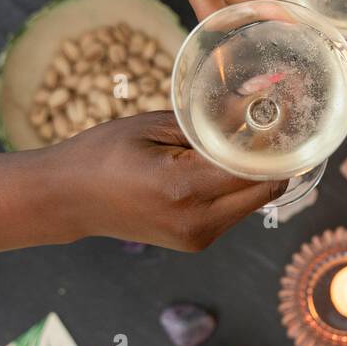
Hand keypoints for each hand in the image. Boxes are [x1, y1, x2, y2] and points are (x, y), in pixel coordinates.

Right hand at [50, 111, 283, 250]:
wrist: (67, 199)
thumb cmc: (104, 153)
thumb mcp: (156, 125)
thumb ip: (211, 120)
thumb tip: (257, 102)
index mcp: (186, 189)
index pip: (259, 170)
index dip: (276, 143)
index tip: (279, 117)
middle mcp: (198, 221)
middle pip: (266, 190)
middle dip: (271, 159)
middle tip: (264, 127)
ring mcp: (198, 238)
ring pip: (254, 203)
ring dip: (253, 175)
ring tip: (234, 145)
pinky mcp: (196, 243)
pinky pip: (234, 212)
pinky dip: (235, 189)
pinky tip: (216, 168)